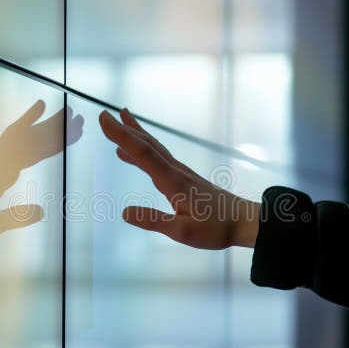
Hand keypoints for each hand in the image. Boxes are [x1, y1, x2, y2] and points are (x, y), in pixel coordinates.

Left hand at [0, 100, 83, 245]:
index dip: (53, 141)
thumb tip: (43, 210)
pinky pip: (10, 144)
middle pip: (28, 138)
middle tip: (76, 117)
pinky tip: (31, 131)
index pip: (30, 151)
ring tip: (62, 118)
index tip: (73, 130)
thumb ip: (14, 218)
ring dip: (41, 128)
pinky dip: (23, 132)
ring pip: (20, 138)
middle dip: (52, 128)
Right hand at [99, 108, 258, 248]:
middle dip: (125, 129)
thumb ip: (153, 221)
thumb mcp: (182, 232)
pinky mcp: (184, 178)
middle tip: (105, 115)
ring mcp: (181, 173)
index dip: (121, 135)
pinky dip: (144, 150)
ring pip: (154, 148)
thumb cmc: (216, 228)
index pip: (142, 153)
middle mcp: (176, 171)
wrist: (244, 221)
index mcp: (173, 181)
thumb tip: (124, 212)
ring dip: (135, 135)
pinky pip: (159, 157)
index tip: (104, 119)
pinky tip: (135, 156)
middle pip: (147, 144)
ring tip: (120, 123)